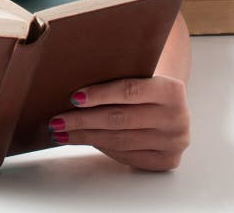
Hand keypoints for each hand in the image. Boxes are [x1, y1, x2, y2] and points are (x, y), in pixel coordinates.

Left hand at [48, 75, 189, 171]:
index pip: (128, 92)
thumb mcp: (140, 73)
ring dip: (86, 137)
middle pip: (120, 120)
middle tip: (57, 120)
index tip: (73, 97)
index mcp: (171, 91)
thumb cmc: (146, 84)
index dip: (99, 95)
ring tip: (62, 133)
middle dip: (83, 121)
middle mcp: (176, 118)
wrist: (173, 104)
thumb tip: (73, 88)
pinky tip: (85, 140)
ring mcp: (173, 142)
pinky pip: (127, 156)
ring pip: (120, 141)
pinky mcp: (166, 160)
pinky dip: (102, 148)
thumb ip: (116, 75)